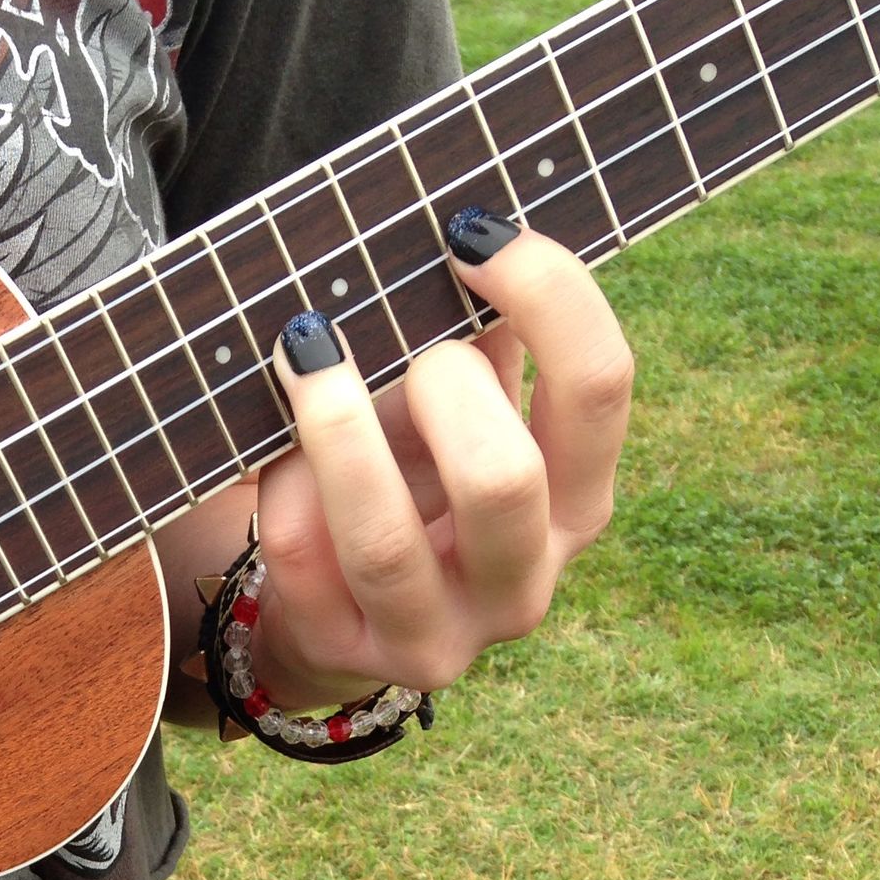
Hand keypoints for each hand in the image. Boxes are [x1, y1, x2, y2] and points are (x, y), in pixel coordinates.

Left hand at [252, 221, 634, 706]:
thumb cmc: (416, 476)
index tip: (470, 232)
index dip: (545, 292)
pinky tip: (280, 453)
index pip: (599, 388)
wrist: (349, 612)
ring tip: (305, 352)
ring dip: (337, 430)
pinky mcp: (348, 654)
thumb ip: (480, 340)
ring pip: (382, 541)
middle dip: (438, 388)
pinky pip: (304, 560)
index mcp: (577, 502)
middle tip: (401, 350)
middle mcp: (522, 582)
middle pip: (503, 479)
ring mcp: (435, 636)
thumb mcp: (465, 412)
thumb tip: (456, 225)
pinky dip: (285, 488)